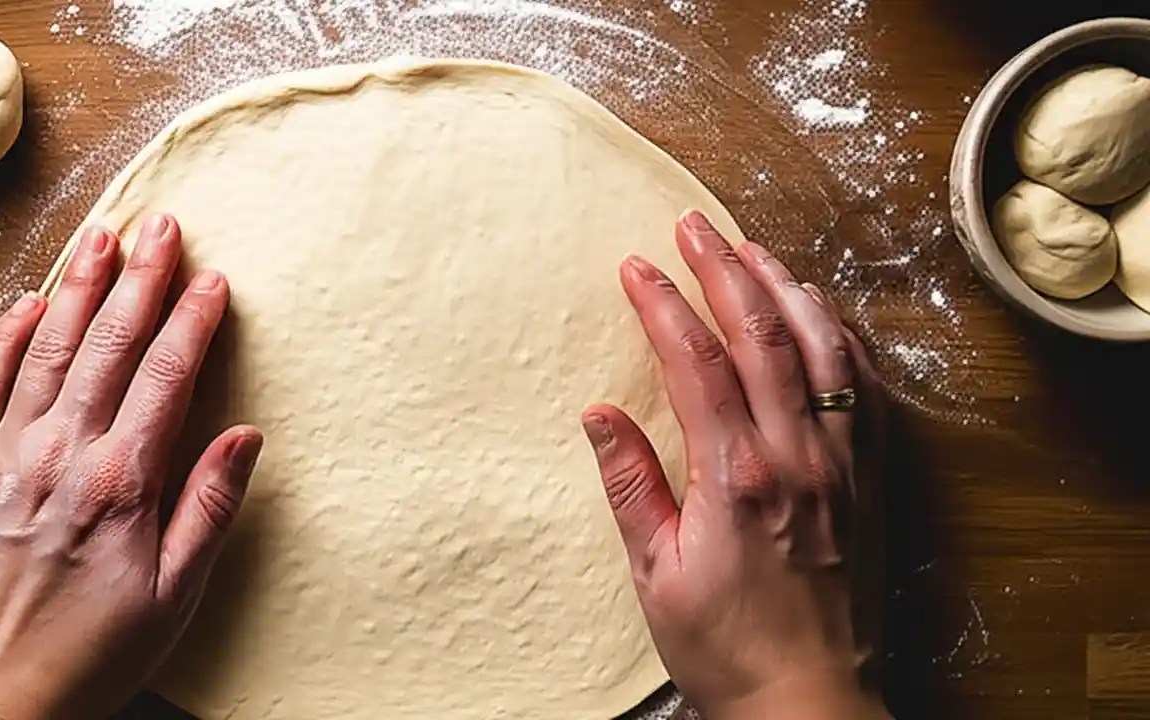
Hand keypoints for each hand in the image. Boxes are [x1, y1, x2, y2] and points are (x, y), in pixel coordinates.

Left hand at [0, 215, 262, 719]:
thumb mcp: (174, 595)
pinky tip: (28, 303)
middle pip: (109, 345)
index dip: (192, 319)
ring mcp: (2, 455)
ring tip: (102, 237)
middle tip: (163, 223)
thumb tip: (244, 434)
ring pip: (47, 349)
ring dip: (79, 288)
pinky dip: (4, 338)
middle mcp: (61, 453)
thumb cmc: (88, 654)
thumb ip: (210, 507)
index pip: (166, 375)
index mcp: (122, 482)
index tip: (212, 277)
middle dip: (142, 278)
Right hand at [582, 212, 887, 719]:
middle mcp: (797, 455)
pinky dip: (843, 338)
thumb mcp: (654, 573)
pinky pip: (867, 387)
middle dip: (724, 269)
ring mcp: (843, 463)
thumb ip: (630, 485)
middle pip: (762, 335)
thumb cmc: (724, 647)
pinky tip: (822, 313)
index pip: (697, 362)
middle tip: (693, 225)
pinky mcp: (870, 479)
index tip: (635, 268)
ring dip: (786, 288)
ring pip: (824, 348)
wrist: (808, 701)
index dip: (663, 305)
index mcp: (736, 476)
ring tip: (754, 249)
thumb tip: (598, 414)